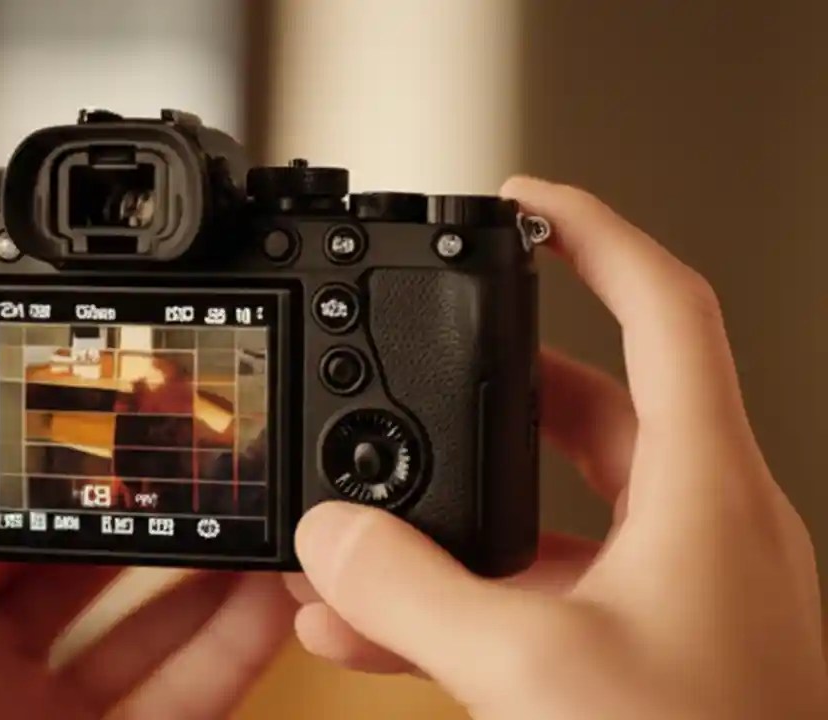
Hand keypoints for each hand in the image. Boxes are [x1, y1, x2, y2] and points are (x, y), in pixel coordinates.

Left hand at [0, 315, 294, 718]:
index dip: (40, 440)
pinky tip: (273, 595)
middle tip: (205, 443)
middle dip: (141, 500)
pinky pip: (185, 688)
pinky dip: (234, 642)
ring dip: (203, 567)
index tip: (104, 390)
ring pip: (142, 620)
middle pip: (76, 553)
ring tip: (257, 508)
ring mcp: (44, 709)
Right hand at [286, 177, 827, 718]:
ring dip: (461, 513)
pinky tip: (381, 626)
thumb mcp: (531, 673)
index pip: (663, 309)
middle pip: (595, 406)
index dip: (593, 236)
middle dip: (495, 386)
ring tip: (368, 522)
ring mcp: (679, 592)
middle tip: (424, 365)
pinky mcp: (649, 651)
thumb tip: (333, 539)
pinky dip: (470, 593)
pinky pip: (547, 593)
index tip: (525, 200)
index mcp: (706, 490)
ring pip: (556, 511)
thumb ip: (414, 596)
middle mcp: (704, 527)